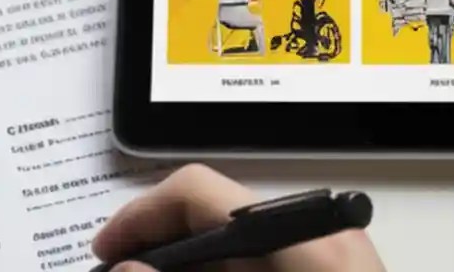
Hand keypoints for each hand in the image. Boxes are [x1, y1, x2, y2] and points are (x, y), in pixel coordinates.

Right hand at [93, 165, 384, 271]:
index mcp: (296, 239)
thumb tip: (123, 267)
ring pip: (239, 236)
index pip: (196, 191)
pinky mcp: (346, 271)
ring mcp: (340, 253)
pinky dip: (229, 268)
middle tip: (122, 269)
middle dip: (159, 239)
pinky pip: (271, 254)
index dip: (138, 215)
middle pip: (215, 211)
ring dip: (191, 257)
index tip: (107, 249)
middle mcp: (322, 234)